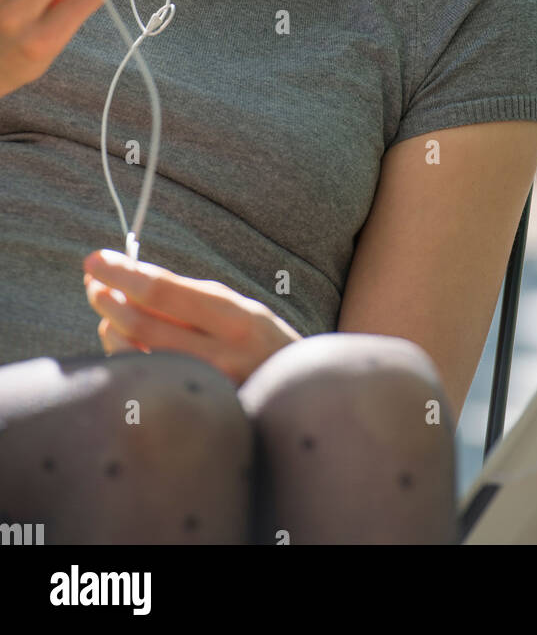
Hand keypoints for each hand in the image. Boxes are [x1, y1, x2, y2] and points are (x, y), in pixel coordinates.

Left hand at [83, 249, 300, 385]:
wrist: (305, 403)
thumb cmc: (266, 349)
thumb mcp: (244, 312)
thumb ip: (194, 300)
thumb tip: (132, 278)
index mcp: (237, 317)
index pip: (163, 289)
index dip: (122, 273)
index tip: (94, 260)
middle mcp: (222, 355)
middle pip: (141, 322)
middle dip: (108, 299)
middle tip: (93, 285)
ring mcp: (206, 391)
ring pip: (135, 355)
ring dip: (112, 329)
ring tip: (109, 314)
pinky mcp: (193, 415)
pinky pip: (144, 382)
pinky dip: (124, 359)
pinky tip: (123, 346)